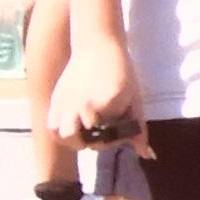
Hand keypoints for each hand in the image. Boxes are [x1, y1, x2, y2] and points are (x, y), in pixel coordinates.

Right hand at [58, 27, 140, 149]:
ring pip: (58, 133)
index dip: (112, 140)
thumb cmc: (121, 70)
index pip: (102, 136)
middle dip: (88, 142)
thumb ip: (139, 130)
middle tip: (100, 134)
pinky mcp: (55, 98)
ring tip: (83, 132)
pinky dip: (61, 129)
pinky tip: (74, 124)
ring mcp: (63, 101)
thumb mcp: (135, 100)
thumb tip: (147, 156)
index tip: (119, 132)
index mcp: (103, 104)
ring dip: (70, 139)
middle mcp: (78, 104)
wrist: (97, 43)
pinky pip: (52, 123)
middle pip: (74, 138)